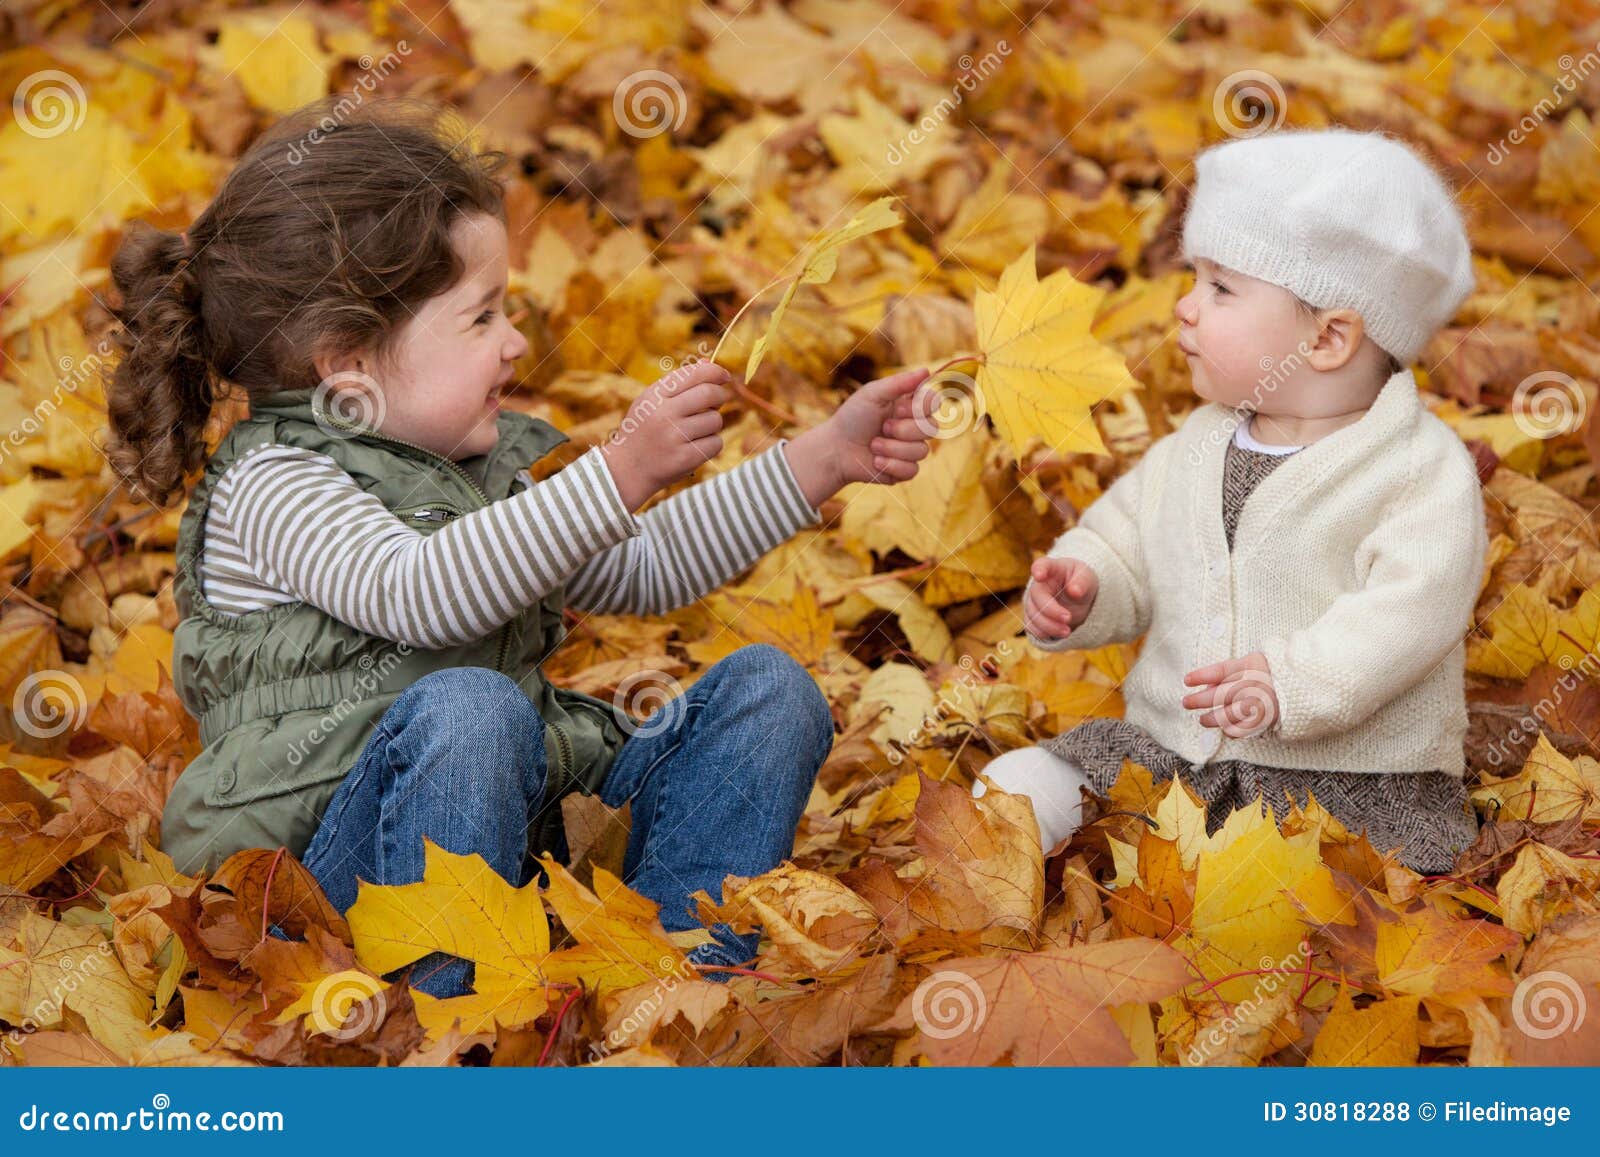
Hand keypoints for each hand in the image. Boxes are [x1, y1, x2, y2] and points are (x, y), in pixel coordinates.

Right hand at [600, 362, 732, 510]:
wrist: (626, 470)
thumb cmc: (643, 432)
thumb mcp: (650, 402)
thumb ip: (678, 383)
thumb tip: (709, 363)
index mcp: (654, 396)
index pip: (693, 374)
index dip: (715, 371)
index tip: (724, 376)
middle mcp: (664, 414)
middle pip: (710, 394)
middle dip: (720, 396)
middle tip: (718, 402)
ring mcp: (674, 437)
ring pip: (715, 420)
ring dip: (712, 424)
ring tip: (695, 431)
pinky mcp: (685, 458)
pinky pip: (716, 443)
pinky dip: (711, 444)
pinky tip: (695, 447)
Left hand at [781, 367, 933, 506]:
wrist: (836, 448)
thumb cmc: (852, 417)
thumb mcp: (872, 394)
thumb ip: (899, 383)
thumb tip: (926, 370)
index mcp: (910, 405)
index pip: (934, 402)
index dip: (921, 406)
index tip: (897, 408)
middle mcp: (914, 427)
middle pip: (932, 428)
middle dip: (903, 429)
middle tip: (883, 427)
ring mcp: (911, 449)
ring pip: (922, 451)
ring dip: (893, 448)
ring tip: (873, 445)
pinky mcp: (905, 470)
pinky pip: (912, 470)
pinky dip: (891, 465)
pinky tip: (876, 461)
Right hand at [1024, 557, 1097, 639]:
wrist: (1076, 597)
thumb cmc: (1080, 582)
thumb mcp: (1087, 578)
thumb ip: (1082, 582)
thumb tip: (1074, 591)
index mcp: (1052, 568)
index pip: (1042, 565)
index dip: (1039, 569)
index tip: (1039, 575)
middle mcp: (1038, 584)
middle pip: (1037, 597)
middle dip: (1051, 610)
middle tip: (1068, 618)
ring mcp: (1033, 601)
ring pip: (1033, 615)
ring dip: (1049, 626)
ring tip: (1067, 632)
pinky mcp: (1033, 616)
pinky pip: (1031, 627)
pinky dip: (1043, 633)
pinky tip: (1057, 634)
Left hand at [1182, 652, 1279, 737]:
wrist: (1297, 686)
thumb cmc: (1264, 673)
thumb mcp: (1248, 663)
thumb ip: (1227, 672)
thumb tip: (1205, 686)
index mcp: (1249, 666)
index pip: (1220, 671)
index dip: (1201, 676)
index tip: (1186, 681)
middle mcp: (1253, 685)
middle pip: (1221, 694)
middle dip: (1199, 700)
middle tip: (1186, 703)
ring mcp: (1259, 703)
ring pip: (1228, 715)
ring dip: (1211, 719)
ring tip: (1202, 720)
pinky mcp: (1264, 718)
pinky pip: (1242, 729)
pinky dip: (1230, 730)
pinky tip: (1224, 728)